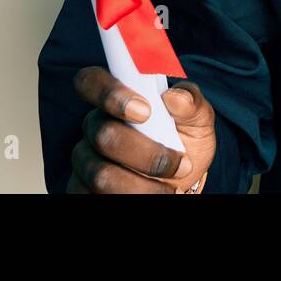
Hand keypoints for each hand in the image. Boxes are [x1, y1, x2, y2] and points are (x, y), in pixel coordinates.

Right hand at [67, 66, 216, 192]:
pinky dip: (130, 199)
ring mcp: (85, 160)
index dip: (110, 93)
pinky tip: (151, 196)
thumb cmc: (185, 143)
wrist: (183, 182)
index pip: (91, 81)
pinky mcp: (82, 189)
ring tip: (171, 188)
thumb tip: (175, 97)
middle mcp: (95, 127)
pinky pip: (93, 197)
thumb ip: (191, 103)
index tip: (145, 111)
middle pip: (103, 134)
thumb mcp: (198, 120)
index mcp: (116, 99)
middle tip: (180, 163)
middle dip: (147, 153)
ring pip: (102, 174)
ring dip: (143, 185)